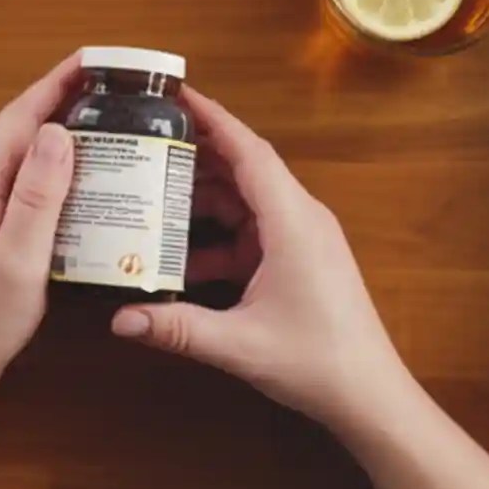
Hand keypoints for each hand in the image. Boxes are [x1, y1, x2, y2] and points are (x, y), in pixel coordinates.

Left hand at [0, 55, 78, 390]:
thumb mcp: (16, 259)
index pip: (18, 118)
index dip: (55, 84)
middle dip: (63, 105)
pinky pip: (17, 188)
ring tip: (106, 132)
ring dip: (58, 141)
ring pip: (18, 161)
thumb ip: (36, 194)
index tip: (93, 60)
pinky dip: (50, 175)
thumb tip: (57, 131)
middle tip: (112, 95)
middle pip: (18, 132)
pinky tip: (77, 188)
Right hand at [110, 88, 408, 429]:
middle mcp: (300, 218)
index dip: (212, 118)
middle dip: (196, 158)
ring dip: (203, 203)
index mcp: (292, 220)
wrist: (370, 395)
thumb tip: (119, 318)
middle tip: (144, 147)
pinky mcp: (301, 261)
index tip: (176, 94)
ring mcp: (303, 239)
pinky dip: (218, 239)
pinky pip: (253, 234)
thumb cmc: (317, 361)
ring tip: (151, 200)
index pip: (248, 150)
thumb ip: (176, 327)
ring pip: (246, 203)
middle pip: (243, 170)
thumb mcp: (238, 343)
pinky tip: (180, 261)